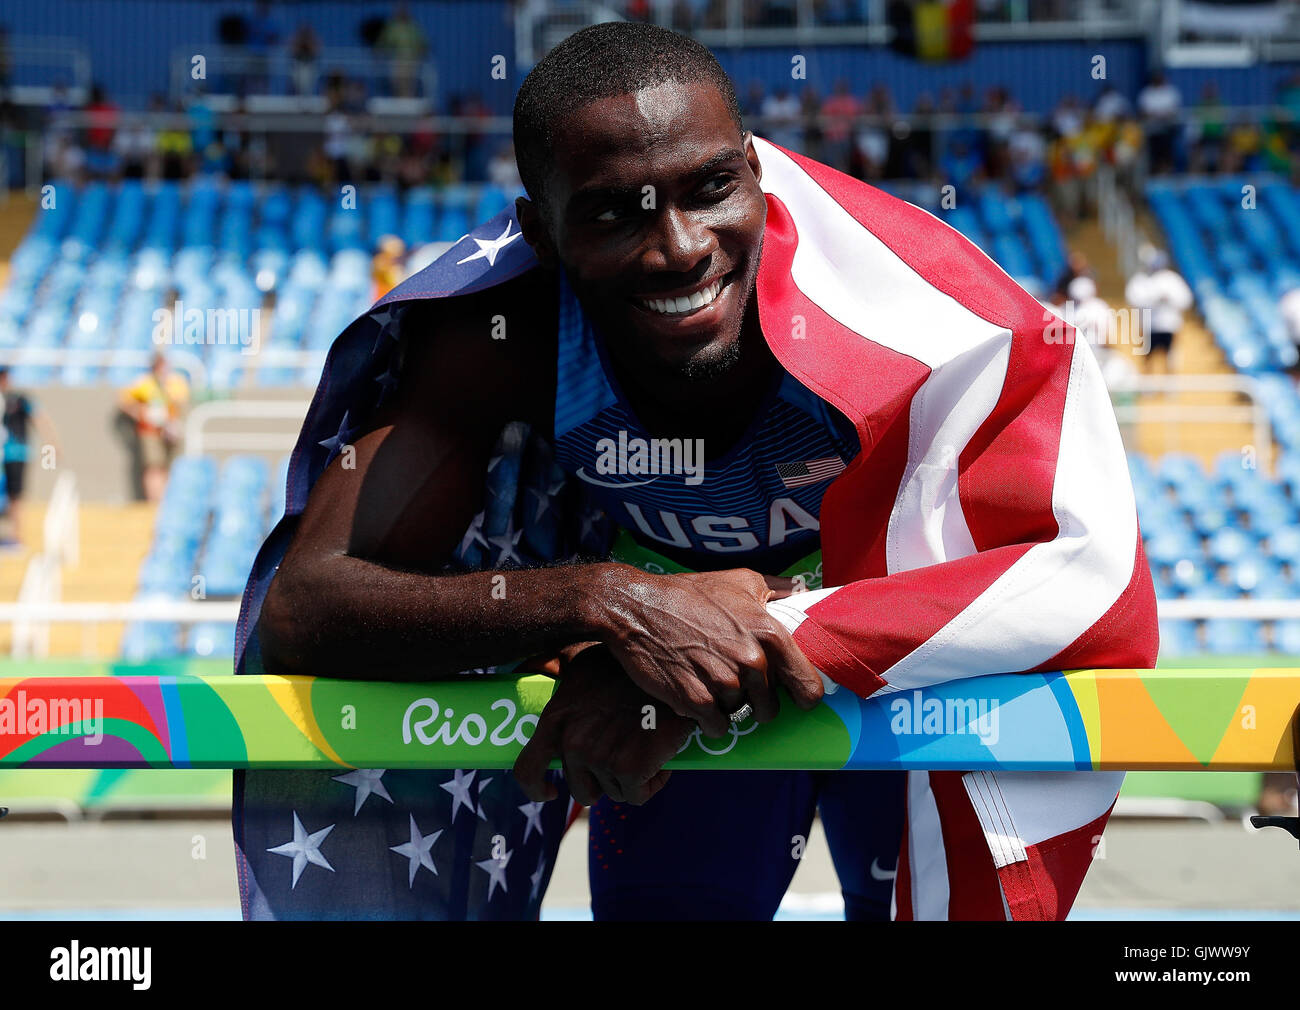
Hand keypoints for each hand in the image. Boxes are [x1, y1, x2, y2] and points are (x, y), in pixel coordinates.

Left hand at [513, 645, 695, 806]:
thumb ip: (556, 670)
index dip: (538, 788)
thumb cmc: (633, 664)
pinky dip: (652, 782)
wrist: (676, 671)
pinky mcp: (627, 768)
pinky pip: (636, 795)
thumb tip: (530, 667)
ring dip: (632, 778)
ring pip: (613, 792)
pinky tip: (662, 756)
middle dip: (605, 778)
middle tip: (627, 752)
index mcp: (556, 717)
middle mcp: (571, 740)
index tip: (551, 793)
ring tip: (647, 745)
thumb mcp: (584, 662)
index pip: (527, 769)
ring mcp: (598, 756)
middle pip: (581, 789)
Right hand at [591, 566, 823, 737]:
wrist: (638, 607)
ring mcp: (723, 682)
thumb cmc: (690, 593)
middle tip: (732, 681)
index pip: (808, 687)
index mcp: (769, 633)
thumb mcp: (741, 580)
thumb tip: (803, 592)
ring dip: (726, 705)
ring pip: (740, 715)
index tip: (791, 696)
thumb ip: (777, 591)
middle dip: (755, 701)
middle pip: (770, 709)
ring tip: (707, 679)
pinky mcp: (695, 699)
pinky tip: (694, 693)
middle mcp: (752, 660)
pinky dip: (706, 717)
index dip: (802, 696)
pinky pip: (716, 726)